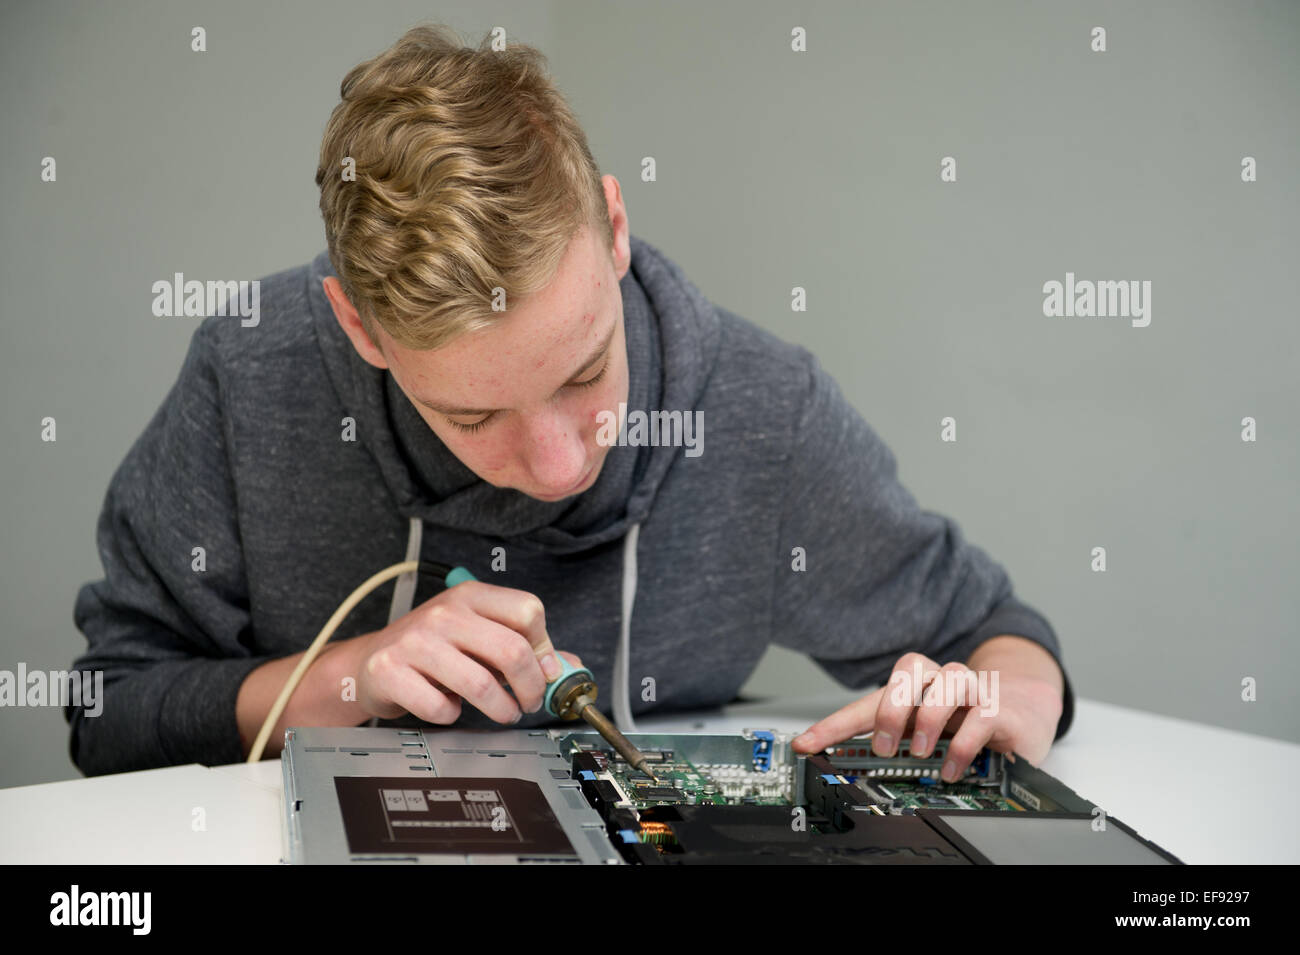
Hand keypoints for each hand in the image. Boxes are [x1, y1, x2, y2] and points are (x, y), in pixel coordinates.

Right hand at [353, 579, 582, 725]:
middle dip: (531, 687)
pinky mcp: (391, 670)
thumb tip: (568, 667)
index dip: (545, 648)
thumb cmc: (433, 650)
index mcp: (470, 595)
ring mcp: (415, 640)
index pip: (528, 610)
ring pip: (481, 684)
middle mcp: (444, 612)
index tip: (545, 671)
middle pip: (512, 649)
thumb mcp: (477, 635)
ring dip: (501, 709)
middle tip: (529, 702)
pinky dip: (452, 716)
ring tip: (503, 712)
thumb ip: (523, 647)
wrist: (371, 662)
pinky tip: (448, 707)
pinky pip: (440, 707)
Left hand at [790, 650, 1062, 779]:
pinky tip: (951, 767)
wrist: (1020, 716)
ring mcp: (971, 689)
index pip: (866, 703)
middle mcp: (938, 681)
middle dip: (893, 706)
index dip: (834, 724)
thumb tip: (846, 768)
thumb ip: (891, 747)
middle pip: (910, 669)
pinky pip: (983, 713)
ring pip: (950, 679)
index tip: (805, 745)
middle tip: (884, 744)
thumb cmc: (962, 723)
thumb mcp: (921, 737)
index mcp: (911, 690)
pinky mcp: (1000, 707)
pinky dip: (964, 742)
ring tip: (920, 752)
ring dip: (930, 716)